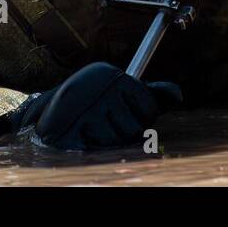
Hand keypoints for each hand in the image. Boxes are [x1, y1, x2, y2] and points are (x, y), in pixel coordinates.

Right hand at [16, 62, 181, 149]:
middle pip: (134, 129)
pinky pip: (97, 149)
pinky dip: (90, 147)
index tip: (120, 111)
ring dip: (104, 140)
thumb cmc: (95, 105)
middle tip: (103, 120)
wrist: (49, 114)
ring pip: (116, 141)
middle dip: (121, 131)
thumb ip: (152, 95)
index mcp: (118, 77)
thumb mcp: (124, 95)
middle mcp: (103, 86)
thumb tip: (179, 96)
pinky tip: (81, 134)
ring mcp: (87, 105)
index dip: (138, 118)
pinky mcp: (71, 126)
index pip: (149, 110)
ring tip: (91, 127)